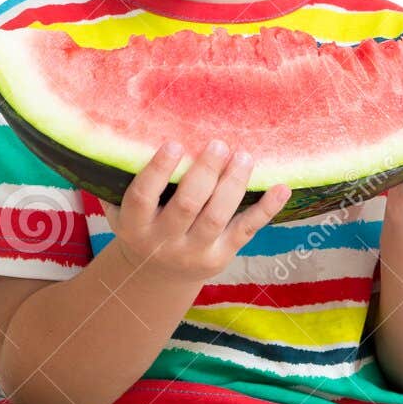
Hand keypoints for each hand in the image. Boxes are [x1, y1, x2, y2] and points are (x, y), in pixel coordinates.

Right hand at [98, 137, 290, 281]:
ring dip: (233, 184)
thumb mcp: (121, 208)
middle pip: (187, 205)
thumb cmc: (142, 223)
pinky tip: (282, 188)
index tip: (174, 144)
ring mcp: (193, 252)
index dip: (158, 171)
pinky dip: (266, 209)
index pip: (143, 197)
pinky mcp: (221, 257)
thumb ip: (122, 179)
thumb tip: (120, 130)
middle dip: (204, 173)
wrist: (155, 273)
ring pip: (217, 217)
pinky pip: (246, 230)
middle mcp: (163, 241)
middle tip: (218, 143)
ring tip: (244, 155)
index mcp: (135, 225)